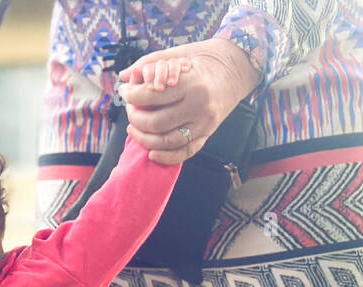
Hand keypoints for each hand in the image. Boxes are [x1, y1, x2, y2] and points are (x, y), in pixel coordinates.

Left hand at [117, 39, 261, 164]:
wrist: (238, 68)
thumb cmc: (206, 59)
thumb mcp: (180, 53)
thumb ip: (151, 61)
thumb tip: (124, 75)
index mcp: (192, 83)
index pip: (152, 95)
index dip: (132, 95)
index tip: (125, 91)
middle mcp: (199, 106)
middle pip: (156, 122)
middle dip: (135, 118)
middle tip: (129, 110)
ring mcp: (204, 124)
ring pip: (167, 141)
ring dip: (144, 138)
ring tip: (134, 128)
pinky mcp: (207, 134)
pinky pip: (184, 152)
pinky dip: (165, 157)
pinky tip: (150, 152)